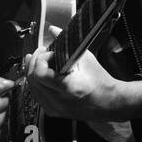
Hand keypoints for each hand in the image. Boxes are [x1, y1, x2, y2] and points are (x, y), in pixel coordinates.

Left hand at [23, 27, 141, 121]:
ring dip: (32, 72)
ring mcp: (55, 108)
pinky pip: (37, 96)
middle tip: (41, 52)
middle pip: (32, 80)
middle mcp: (59, 101)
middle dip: (34, 62)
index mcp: (68, 88)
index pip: (40, 74)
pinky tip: (40, 75)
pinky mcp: (54, 111)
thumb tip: (53, 30)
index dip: (41, 60)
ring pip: (32, 88)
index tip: (50, 53)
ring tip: (39, 60)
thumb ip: (66, 43)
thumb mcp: (85, 58)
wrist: (109, 102)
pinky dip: (36, 83)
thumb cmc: (101, 81)